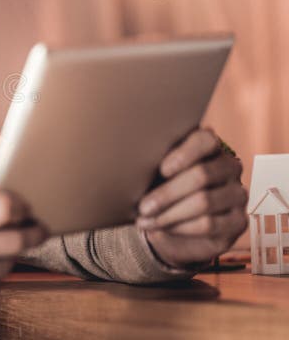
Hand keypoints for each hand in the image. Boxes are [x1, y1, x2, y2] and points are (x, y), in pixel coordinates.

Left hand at [136, 128, 247, 267]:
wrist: (170, 226)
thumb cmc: (157, 188)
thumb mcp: (151, 172)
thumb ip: (151, 160)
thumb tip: (131, 157)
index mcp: (209, 146)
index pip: (205, 140)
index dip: (184, 154)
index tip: (161, 170)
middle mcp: (229, 166)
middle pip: (202, 175)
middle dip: (167, 193)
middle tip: (142, 207)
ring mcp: (238, 194)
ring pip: (205, 202)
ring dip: (169, 213)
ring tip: (144, 220)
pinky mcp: (239, 221)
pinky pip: (210, 224)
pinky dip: (181, 227)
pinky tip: (161, 229)